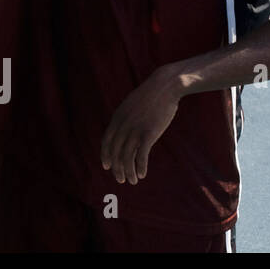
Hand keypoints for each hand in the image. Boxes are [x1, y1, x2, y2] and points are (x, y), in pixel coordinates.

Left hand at [99, 69, 183, 184]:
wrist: (164, 87)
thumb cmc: (150, 96)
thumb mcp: (131, 106)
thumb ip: (125, 118)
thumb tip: (124, 128)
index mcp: (117, 118)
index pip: (107, 141)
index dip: (106, 155)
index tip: (106, 166)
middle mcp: (123, 125)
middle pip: (115, 152)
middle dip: (116, 168)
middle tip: (120, 179)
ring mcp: (135, 129)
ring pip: (127, 156)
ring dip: (128, 171)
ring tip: (132, 181)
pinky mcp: (149, 133)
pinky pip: (141, 155)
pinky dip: (140, 167)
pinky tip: (142, 174)